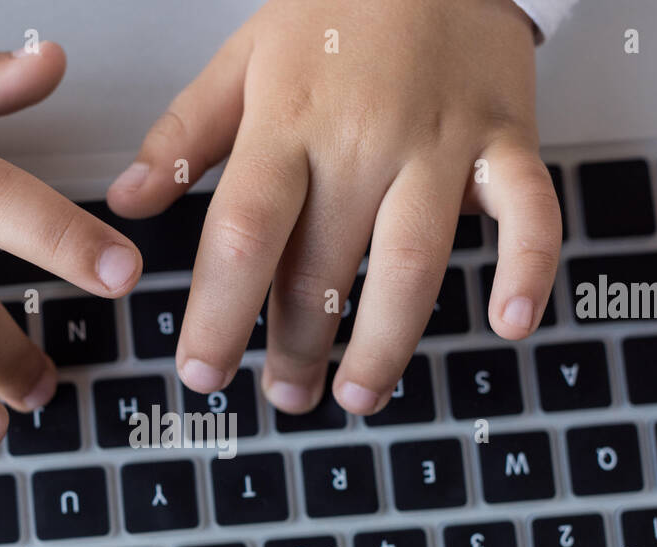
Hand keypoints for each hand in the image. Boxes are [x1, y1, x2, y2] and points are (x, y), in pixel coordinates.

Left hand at [108, 0, 559, 414]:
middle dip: (298, 346)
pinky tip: (510, 326)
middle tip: (285, 398)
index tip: (201, 373)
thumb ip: (183, 136)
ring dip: (385, 341)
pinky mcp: (507, 140)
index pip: (243, 234)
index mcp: (288, 121)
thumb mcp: (243, 59)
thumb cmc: (337, 9)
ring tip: (358, 396)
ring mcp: (440, 141)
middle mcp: (362, 139)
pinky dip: (528, 268)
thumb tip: (127, 202)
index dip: (218, 313)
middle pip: (323, 264)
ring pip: (412, 260)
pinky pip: (529, 210)